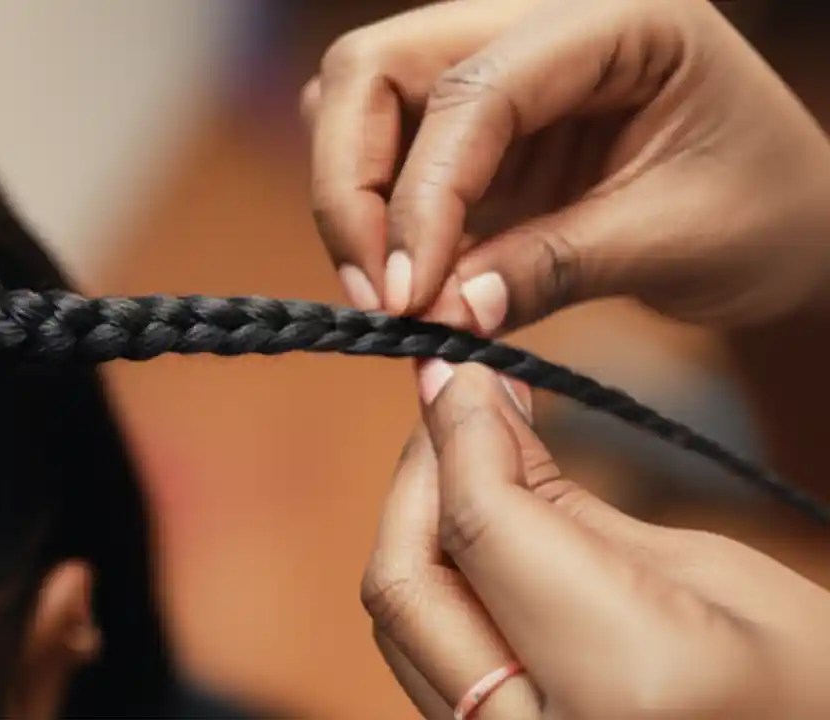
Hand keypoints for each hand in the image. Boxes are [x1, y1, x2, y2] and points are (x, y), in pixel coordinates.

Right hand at [304, 0, 829, 331]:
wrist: (787, 220)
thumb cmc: (763, 215)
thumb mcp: (673, 243)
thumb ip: (551, 268)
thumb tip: (441, 315)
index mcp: (612, 18)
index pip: (471, 90)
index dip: (422, 196)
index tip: (408, 297)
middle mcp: (535, 20)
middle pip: (375, 67)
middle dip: (354, 184)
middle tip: (380, 294)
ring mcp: (495, 64)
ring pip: (359, 98)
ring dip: (351, 194)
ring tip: (390, 290)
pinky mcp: (471, 121)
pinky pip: (383, 145)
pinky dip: (373, 208)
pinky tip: (407, 271)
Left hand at [363, 362, 829, 718]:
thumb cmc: (812, 689)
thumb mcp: (712, 576)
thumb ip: (564, 503)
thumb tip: (475, 410)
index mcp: (619, 681)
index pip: (481, 526)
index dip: (457, 430)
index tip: (457, 367)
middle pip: (405, 583)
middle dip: (417, 476)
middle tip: (454, 403)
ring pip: (400, 625)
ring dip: (414, 528)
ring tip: (465, 457)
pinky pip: (427, 661)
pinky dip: (435, 585)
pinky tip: (472, 532)